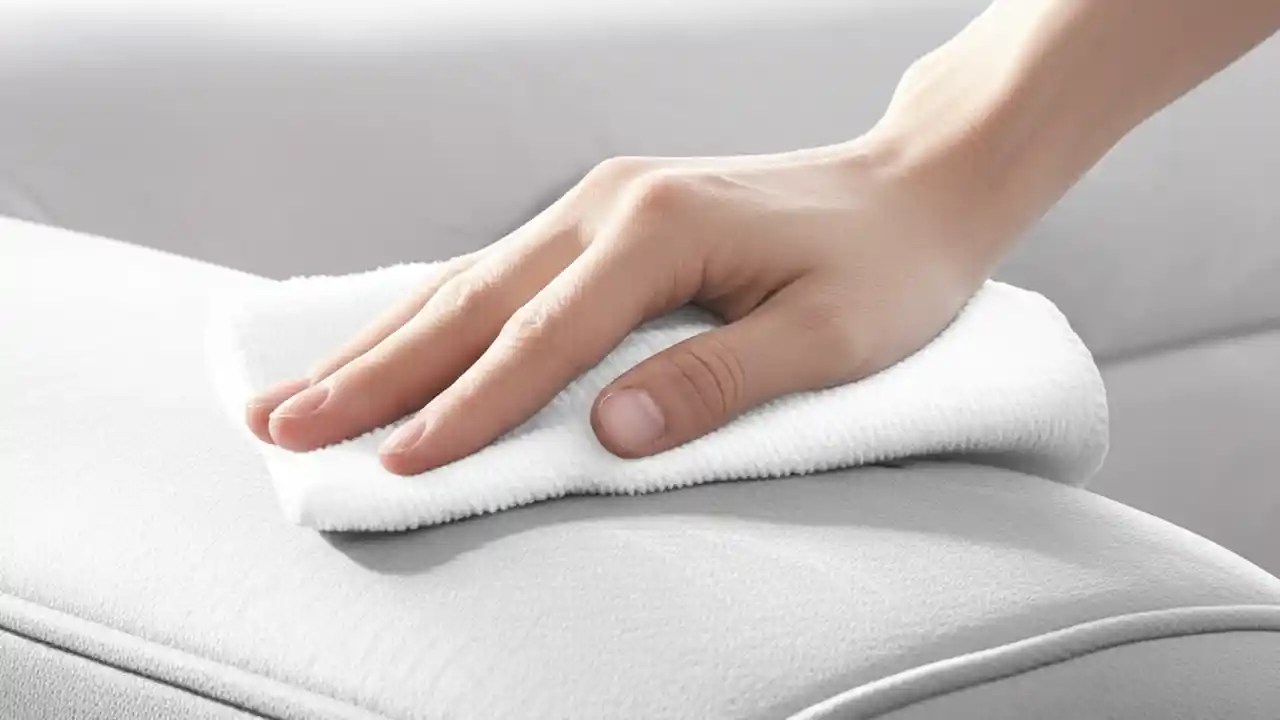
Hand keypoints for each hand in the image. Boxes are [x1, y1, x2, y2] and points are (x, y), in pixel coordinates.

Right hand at [245, 137, 1006, 475]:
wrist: (915, 186)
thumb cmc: (886, 265)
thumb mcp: (830, 339)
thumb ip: (718, 382)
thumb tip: (611, 434)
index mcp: (659, 231)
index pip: (540, 341)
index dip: (467, 411)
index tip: (396, 465)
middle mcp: (609, 207)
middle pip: (471, 303)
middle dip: (375, 372)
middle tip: (287, 426)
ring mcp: (599, 204)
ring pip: (467, 281)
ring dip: (382, 340)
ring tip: (301, 387)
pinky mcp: (606, 217)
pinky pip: (498, 271)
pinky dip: (433, 313)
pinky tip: (390, 340)